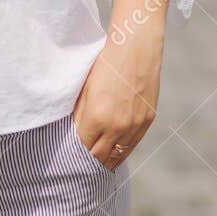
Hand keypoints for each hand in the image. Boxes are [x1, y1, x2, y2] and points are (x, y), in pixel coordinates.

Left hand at [71, 29, 162, 169]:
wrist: (135, 48)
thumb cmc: (104, 64)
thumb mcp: (85, 90)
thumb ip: (79, 116)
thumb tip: (73, 136)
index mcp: (96, 117)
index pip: (83, 149)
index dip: (75, 156)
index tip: (69, 160)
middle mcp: (117, 126)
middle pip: (100, 157)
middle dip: (89, 163)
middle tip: (79, 167)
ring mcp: (134, 125)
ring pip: (118, 155)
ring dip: (106, 161)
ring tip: (96, 165)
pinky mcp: (147, 120)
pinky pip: (132, 145)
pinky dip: (122, 151)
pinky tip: (114, 153)